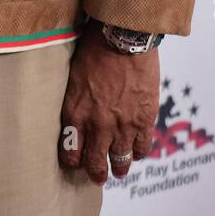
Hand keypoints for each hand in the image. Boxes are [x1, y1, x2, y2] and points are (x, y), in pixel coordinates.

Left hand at [58, 22, 158, 184]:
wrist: (122, 39)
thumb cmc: (93, 50)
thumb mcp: (72, 76)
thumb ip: (75, 102)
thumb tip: (74, 116)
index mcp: (75, 113)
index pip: (70, 152)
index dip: (72, 161)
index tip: (74, 163)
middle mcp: (97, 125)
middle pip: (95, 162)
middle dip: (95, 172)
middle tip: (97, 176)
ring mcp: (123, 125)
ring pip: (121, 160)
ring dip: (119, 167)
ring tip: (119, 170)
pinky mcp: (144, 120)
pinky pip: (143, 148)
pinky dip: (139, 153)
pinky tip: (136, 151)